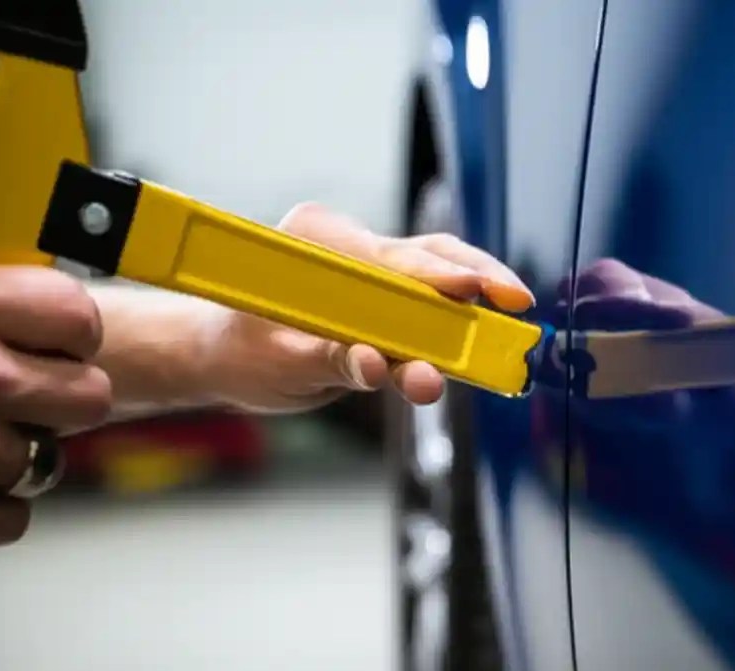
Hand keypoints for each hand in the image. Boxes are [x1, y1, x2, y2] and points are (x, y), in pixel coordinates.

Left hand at [188, 202, 533, 411]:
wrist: (220, 354)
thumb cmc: (240, 352)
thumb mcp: (280, 363)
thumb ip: (333, 362)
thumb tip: (376, 363)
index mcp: (315, 243)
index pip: (388, 257)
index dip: (435, 276)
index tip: (470, 291)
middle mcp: (346, 244)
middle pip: (426, 254)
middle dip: (475, 280)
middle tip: (514, 305)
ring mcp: (367, 265)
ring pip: (436, 272)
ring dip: (473, 301)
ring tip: (507, 325)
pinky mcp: (381, 291)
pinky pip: (427, 297)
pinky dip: (458, 315)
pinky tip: (484, 331)